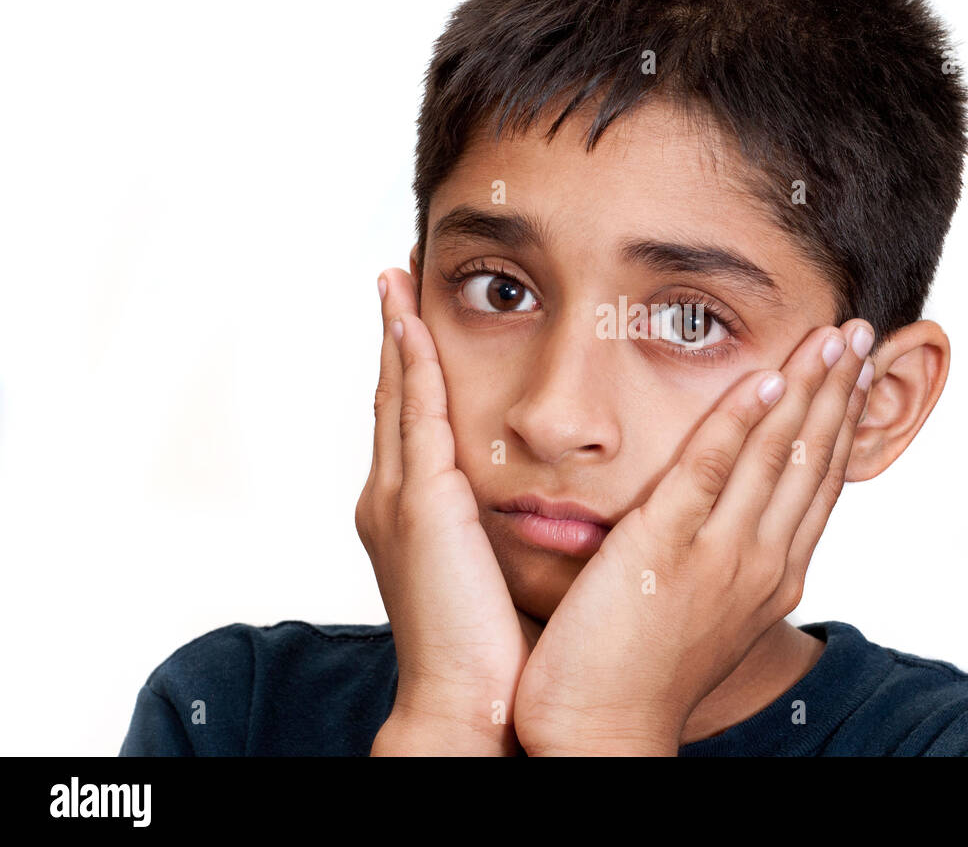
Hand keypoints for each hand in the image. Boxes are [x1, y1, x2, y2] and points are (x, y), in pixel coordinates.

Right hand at [357, 267, 540, 755]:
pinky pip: (415, 416)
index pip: (416, 424)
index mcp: (419, 517)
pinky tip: (411, 319)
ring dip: (397, 334)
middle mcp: (397, 500)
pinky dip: (410, 364)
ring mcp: (400, 501)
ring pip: (397, 395)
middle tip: (396, 279)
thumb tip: (551, 503)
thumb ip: (506, 528)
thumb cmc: (495, 651)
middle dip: (395, 338)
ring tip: (395, 279)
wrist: (469, 709)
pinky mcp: (419, 507)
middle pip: (395, 397)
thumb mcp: (499, 572)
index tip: (419, 321)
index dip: (414, 370)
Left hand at [512, 319, 875, 754]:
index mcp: (772, 577)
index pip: (818, 484)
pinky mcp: (665, 549)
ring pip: (777, 455)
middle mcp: (761, 563)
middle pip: (812, 459)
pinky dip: (742, 420)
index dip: (840, 425)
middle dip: (839, 391)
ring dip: (809, 388)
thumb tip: (730, 520)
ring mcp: (718, 556)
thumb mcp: (704, 611)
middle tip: (862, 333)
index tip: (855, 376)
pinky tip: (767, 378)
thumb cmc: (640, 673)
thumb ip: (723, 559)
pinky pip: (712, 469)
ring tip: (834, 336)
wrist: (603, 732)